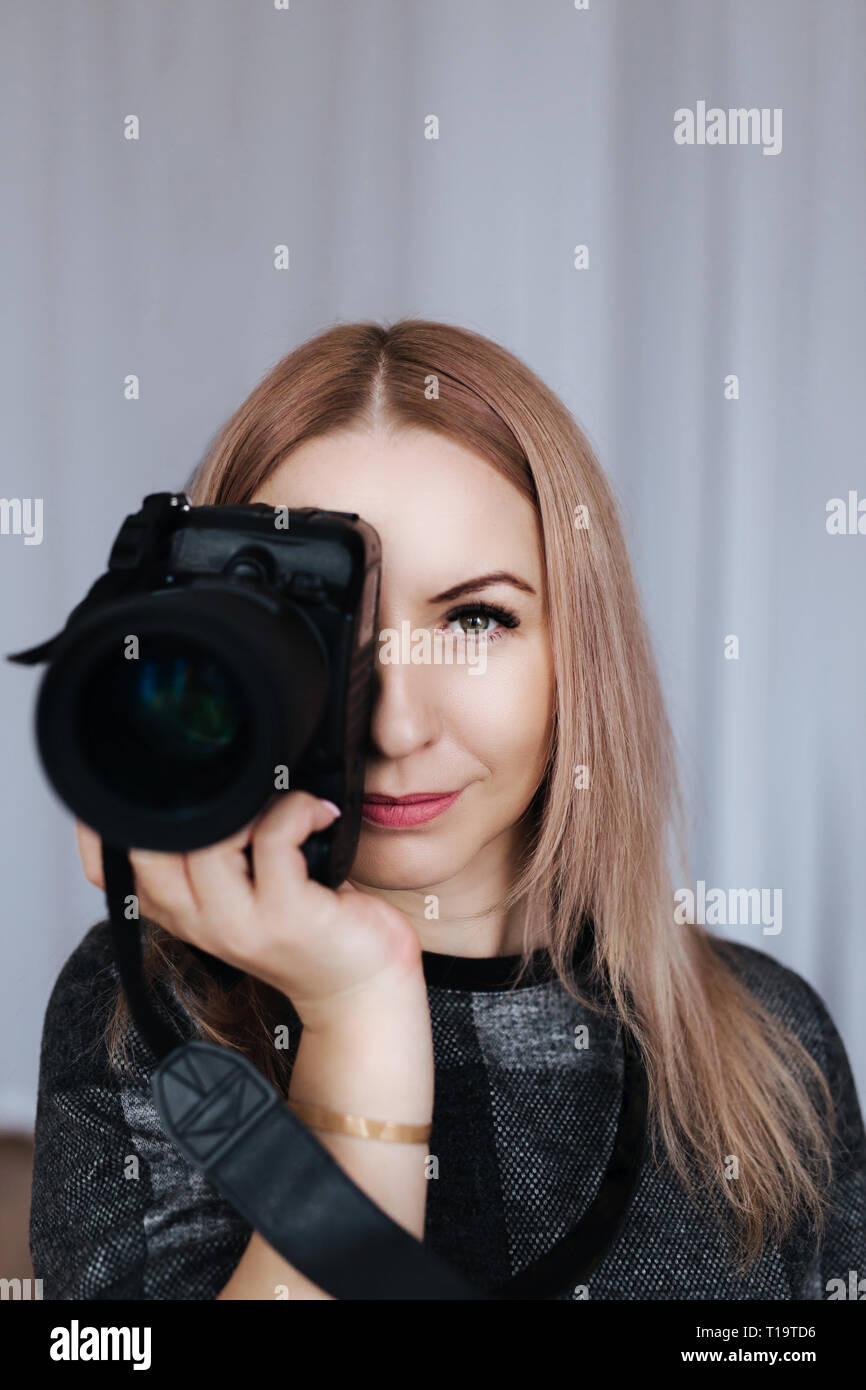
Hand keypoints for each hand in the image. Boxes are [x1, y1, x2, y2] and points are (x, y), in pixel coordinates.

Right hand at [75, 792, 422, 1028]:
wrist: (361, 990)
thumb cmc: (312, 929)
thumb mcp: (245, 894)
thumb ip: (212, 856)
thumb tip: (208, 783)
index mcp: (179, 911)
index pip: (108, 869)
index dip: (107, 824)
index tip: (144, 780)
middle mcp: (198, 921)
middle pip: (151, 848)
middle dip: (186, 801)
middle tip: (239, 790)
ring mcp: (240, 923)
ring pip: (211, 841)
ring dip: (254, 803)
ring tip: (289, 806)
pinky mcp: (286, 916)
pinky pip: (274, 838)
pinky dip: (298, 809)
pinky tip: (320, 814)